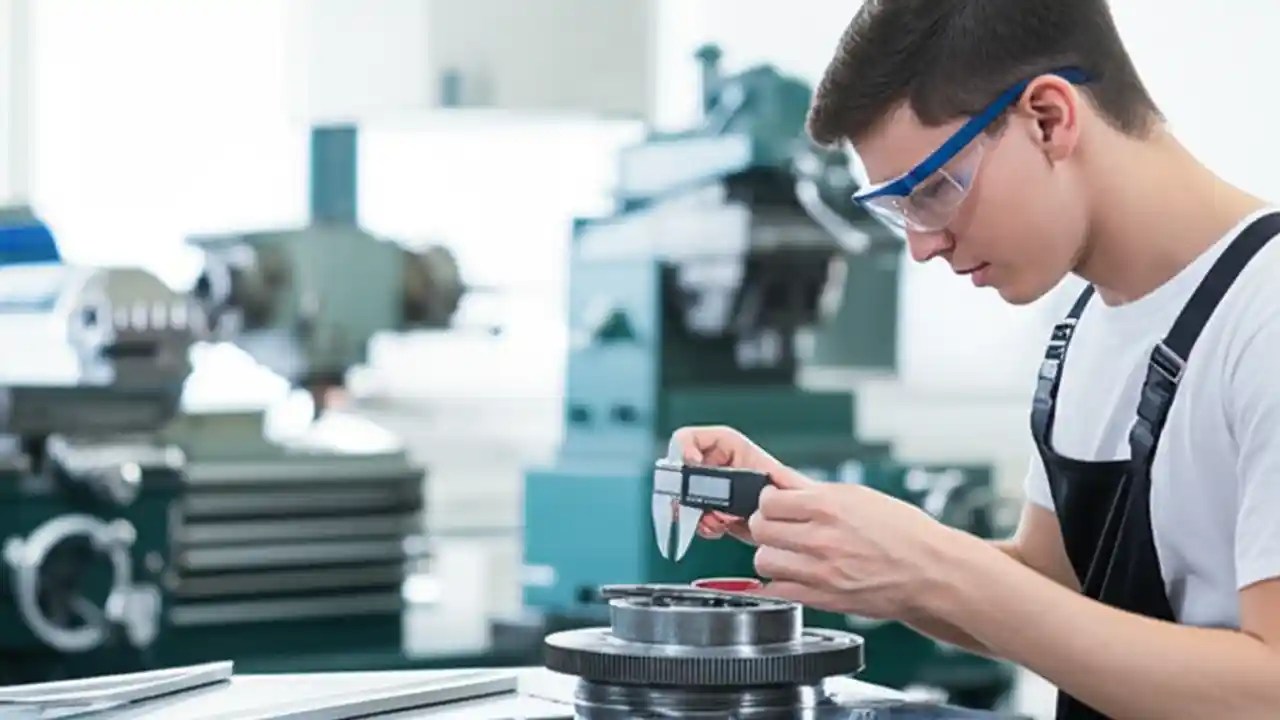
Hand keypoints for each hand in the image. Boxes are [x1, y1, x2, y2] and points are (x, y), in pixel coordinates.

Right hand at [667, 426, 812, 543]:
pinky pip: (691, 517)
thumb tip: (749, 479)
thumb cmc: (797, 494)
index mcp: (729, 447)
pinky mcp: (712, 511)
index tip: (692, 465)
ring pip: (682, 497)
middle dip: (686, 492)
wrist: (801, 523)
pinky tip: (718, 529)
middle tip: (699, 507)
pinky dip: (701, 525)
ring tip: (716, 523)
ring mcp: (710, 490)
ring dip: (693, 512)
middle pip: (681, 471)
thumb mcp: (777, 480)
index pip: (691, 438)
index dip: (685, 448)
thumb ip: (756, 477)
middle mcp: (715, 466)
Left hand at [748, 481, 966, 621]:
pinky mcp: (823, 598)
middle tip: (779, 528)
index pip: (769, 500)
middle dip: (766, 526)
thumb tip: (781, 479)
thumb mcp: (859, 496)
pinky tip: (794, 574)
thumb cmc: (904, 533)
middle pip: (760, 529)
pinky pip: (777, 590)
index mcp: (829, 506)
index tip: (776, 505)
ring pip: (763, 561)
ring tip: (788, 553)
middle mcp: (822, 537)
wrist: (932, 573)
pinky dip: (779, 583)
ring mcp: (820, 571)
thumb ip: (813, 489)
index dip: (769, 501)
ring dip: (771, 555)